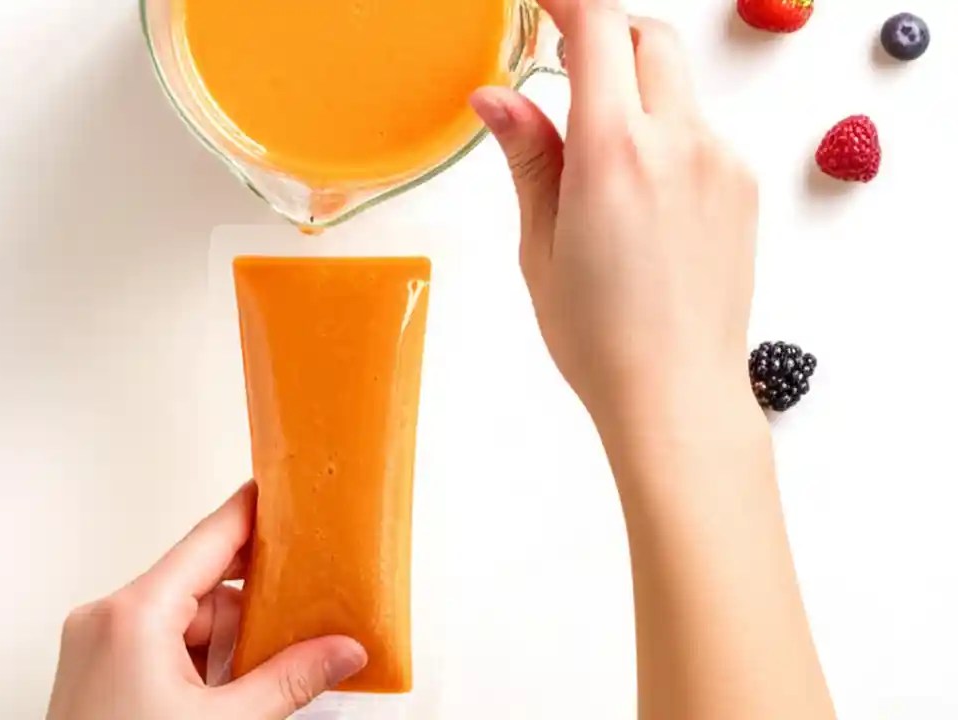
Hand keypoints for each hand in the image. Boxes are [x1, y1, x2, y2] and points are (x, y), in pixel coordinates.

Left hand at [47, 483, 366, 719]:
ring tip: (270, 670)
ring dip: (227, 641)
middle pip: (198, 586)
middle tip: (305, 606)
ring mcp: (94, 647)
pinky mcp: (94, 673)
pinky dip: (198, 661)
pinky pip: (158, 645)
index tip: (280, 491)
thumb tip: (342, 653)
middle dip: (253, 604)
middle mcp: (105, 621)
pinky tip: (230, 690)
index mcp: (132, 616)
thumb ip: (290, 681)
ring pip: (181, 620)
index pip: (207, 541)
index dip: (250, 514)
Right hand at [472, 0, 758, 426]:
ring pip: (677, 85)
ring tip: (596, 151)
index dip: (569, 3)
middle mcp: (679, 142)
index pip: (600, 31)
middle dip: (607, 32)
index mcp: (615, 153)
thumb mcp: (542, 243)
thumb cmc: (599, 335)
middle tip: (564, 57)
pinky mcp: (743, 185)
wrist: (677, 393)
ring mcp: (721, 161)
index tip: (545, 5)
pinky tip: (637, 192)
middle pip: (650, 38)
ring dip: (635, 87)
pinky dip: (664, 130)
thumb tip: (495, 97)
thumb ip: (528, 155)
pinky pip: (699, 129)